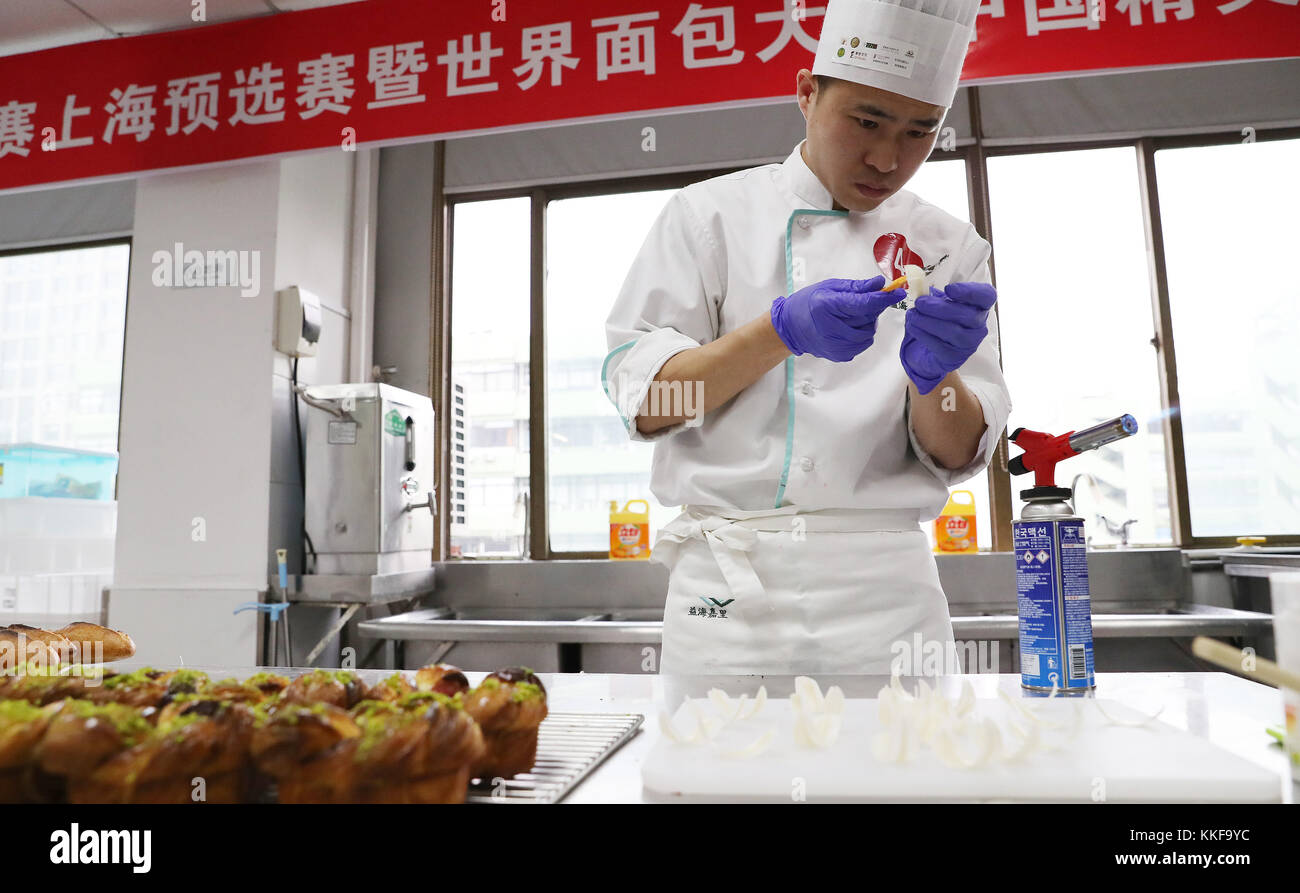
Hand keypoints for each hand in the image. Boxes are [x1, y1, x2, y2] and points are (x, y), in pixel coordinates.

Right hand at [769, 276, 899, 361]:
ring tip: (851, 317)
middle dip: (872, 309)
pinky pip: (863, 344)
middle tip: (861, 303)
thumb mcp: (830, 288)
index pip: (863, 304)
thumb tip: (880, 284)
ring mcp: (835, 345)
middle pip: (868, 319)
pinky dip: (861, 335)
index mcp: (827, 307)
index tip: (899, 292)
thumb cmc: (809, 303)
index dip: (884, 298)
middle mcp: (831, 329)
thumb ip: (857, 287)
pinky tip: (847, 329)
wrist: (791, 328)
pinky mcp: (839, 355)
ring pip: (868, 333)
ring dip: (867, 323)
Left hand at [899, 281, 997, 393]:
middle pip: (969, 315)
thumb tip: (918, 285)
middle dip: (941, 308)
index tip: (949, 289)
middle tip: (920, 303)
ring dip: (930, 322)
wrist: (929, 350)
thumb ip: (932, 295)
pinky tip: (913, 327)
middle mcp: (979, 326)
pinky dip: (924, 335)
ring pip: (954, 332)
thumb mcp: (937, 304)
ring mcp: (969, 344)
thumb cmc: (938, 321)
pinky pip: (941, 346)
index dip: (970, 292)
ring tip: (913, 315)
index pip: (987, 296)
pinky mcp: (954, 358)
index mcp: (979, 307)